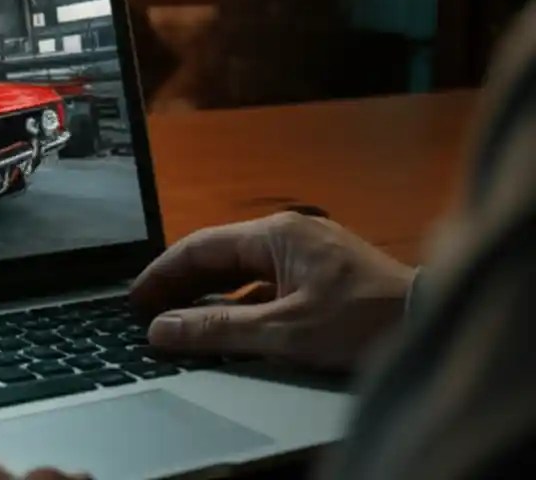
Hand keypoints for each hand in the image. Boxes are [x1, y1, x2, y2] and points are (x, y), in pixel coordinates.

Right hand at [129, 211, 415, 369]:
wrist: (430, 321)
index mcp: (275, 234)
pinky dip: (239, 300)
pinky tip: (228, 323)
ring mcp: (308, 251)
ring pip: (242, 269)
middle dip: (181, 284)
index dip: (162, 273)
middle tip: (148, 311)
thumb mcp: (283, 331)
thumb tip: (161, 329)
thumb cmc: (360, 321)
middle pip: (218, 255)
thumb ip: (217, 330)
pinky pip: (265, 281)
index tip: (135, 298)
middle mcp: (288, 233)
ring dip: (209, 293)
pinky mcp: (322, 272)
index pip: (199, 246)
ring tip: (179, 318)